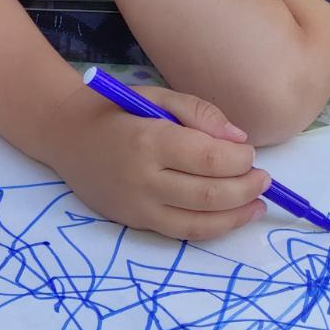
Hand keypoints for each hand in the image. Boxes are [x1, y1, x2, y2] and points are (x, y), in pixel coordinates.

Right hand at [55, 83, 270, 240]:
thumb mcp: (156, 96)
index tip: (249, 153)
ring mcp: (137, 206)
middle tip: (264, 179)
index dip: (241, 160)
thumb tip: (238, 139)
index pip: (211, 159)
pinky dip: (213, 228)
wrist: (66, 135)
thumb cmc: (116, 111)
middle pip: (211, 195)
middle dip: (246, 189)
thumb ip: (199, 113)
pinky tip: (231, 217)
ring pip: (200, 222)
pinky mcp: (134, 222)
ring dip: (237, 215)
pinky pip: (181, 233)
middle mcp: (143, 178)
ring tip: (257, 204)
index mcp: (150, 140)